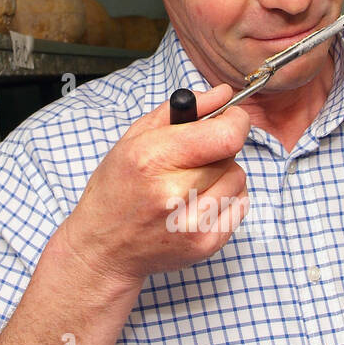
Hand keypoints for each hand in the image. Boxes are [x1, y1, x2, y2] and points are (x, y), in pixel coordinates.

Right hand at [61, 84, 250, 285]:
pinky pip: (240, 206)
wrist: (103, 249)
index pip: (225, 136)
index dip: (235, 122)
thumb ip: (181, 111)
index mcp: (152, 159)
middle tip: (193, 158)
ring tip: (193, 183)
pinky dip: (226, 199)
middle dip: (218, 149)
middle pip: (231, 156)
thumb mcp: (135, 139)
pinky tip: (199, 203)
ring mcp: (191, 224)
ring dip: (223, 176)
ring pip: (238, 180)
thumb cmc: (116, 191)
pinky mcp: (205, 245)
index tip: (230, 119)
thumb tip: (223, 94)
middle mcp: (173, 193)